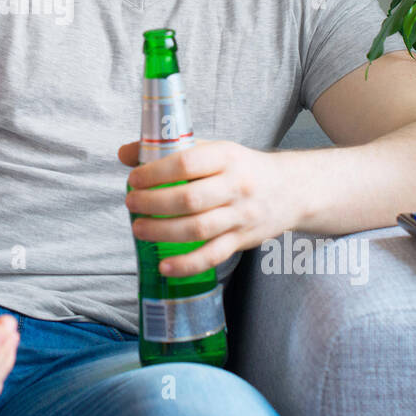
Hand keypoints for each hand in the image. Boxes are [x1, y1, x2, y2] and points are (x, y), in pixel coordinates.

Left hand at [118, 138, 303, 276]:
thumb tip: (124, 153)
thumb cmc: (241, 168)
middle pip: (189, 199)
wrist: (291, 189)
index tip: (134, 179)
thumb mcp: (213, 150)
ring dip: (163, 232)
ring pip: (198, 229)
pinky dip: (187, 264)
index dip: (155, 173)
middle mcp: (236, 186)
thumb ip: (170, 150)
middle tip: (131, 204)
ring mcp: (240, 216)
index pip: (186, 163)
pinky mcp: (242, 240)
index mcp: (226, 157)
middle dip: (153, 204)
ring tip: (138, 229)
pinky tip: (165, 266)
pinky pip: (212, 256)